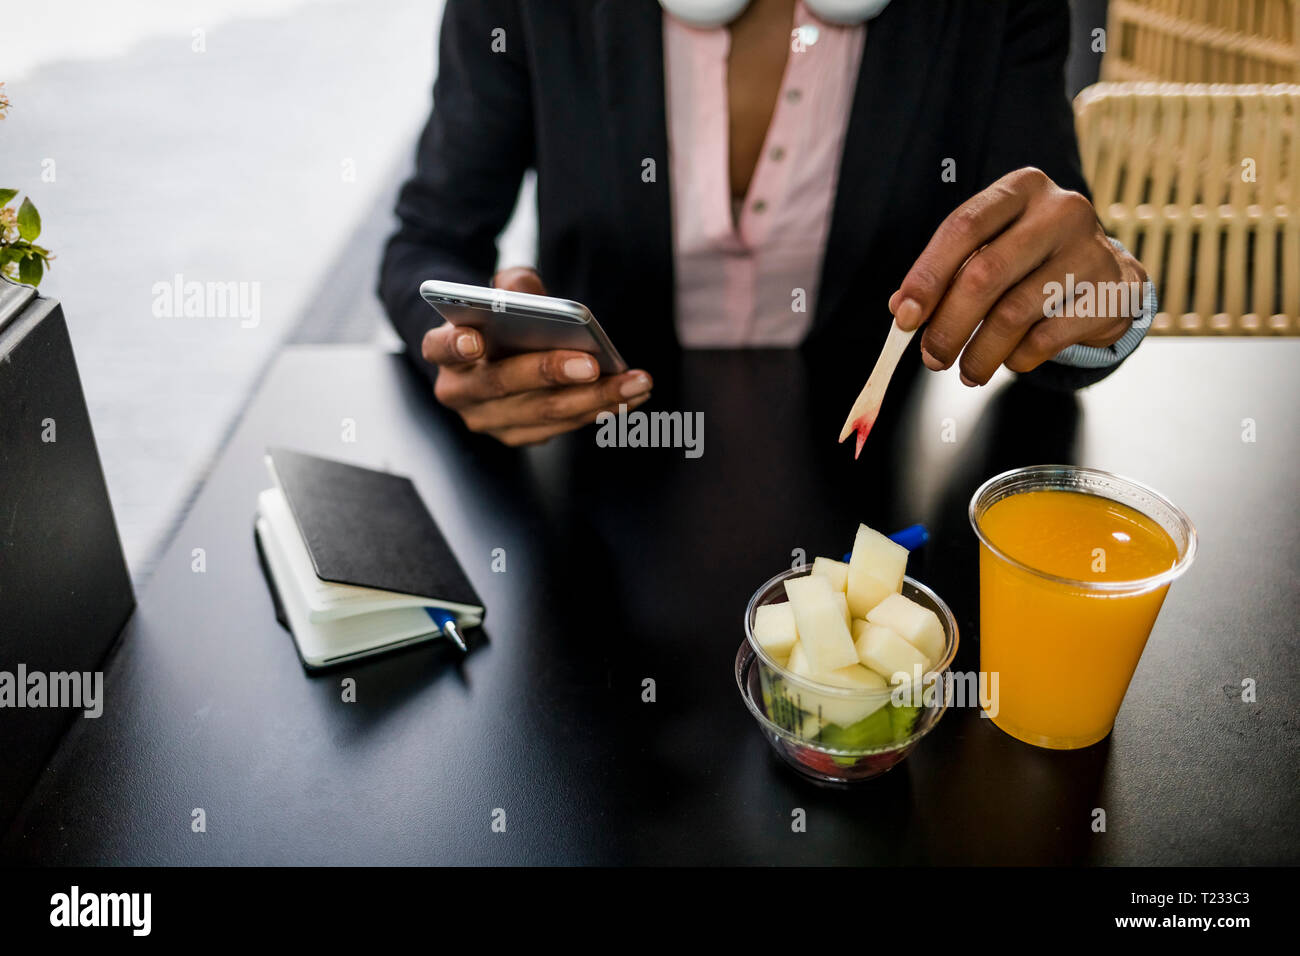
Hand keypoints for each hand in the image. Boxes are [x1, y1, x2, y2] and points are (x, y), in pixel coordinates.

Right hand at [423, 267, 652, 446]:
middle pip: (501, 384)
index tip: (476, 339)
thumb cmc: (499, 316)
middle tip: (593, 364)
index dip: (455, 344)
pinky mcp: (517, 435)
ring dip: (594, 399)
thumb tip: (528, 298)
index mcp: (442, 349)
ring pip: (541, 412)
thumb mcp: (503, 289)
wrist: (495, 351)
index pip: (439, 347)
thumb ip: (514, 284)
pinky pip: (561, 426)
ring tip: (635, 382)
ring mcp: (486, 419)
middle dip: (550, 373)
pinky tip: (629, 396)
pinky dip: (598, 410)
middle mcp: (458, 391)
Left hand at [889, 167, 1146, 384]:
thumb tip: (902, 310)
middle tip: (932, 357)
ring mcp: (1090, 250)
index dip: (928, 276)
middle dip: (948, 325)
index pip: (963, 227)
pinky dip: (1018, 358)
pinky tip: (1010, 361)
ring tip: (966, 371)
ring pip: (1013, 313)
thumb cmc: (1033, 260)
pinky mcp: (1110, 293)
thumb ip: (947, 273)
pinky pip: (1046, 338)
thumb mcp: (992, 249)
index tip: (905, 317)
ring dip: (980, 353)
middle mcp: (1060, 211)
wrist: (1108, 275)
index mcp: (1022, 189)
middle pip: (985, 274)